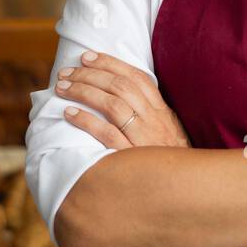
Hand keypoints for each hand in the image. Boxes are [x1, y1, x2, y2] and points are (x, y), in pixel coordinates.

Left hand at [55, 51, 191, 149]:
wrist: (184, 189)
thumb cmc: (171, 161)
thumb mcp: (170, 132)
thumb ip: (151, 114)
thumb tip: (124, 96)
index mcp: (162, 111)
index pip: (136, 77)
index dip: (110, 63)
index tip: (87, 57)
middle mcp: (154, 120)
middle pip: (120, 86)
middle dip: (90, 74)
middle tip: (66, 71)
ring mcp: (143, 138)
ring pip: (112, 104)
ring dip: (84, 91)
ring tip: (62, 88)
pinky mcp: (131, 157)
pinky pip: (106, 133)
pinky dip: (86, 120)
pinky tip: (69, 113)